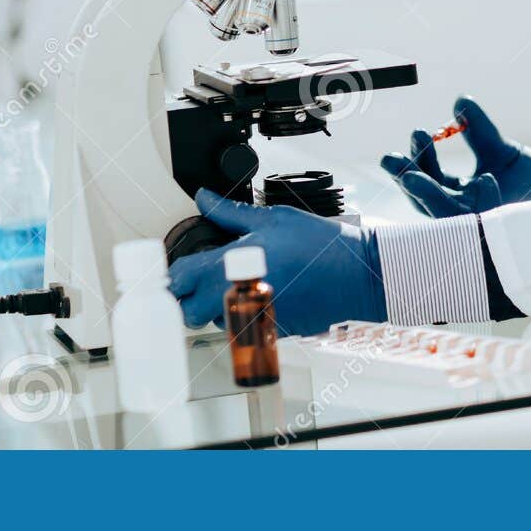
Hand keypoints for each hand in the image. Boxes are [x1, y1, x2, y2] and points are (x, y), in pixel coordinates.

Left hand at [167, 188, 385, 337]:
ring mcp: (254, 320)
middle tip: (202, 280)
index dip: (174, 274)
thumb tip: (203, 198)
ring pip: (216, 321)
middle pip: (188, 313)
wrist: (355, 275)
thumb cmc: (319, 245)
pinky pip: (245, 327)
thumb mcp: (271, 218)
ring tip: (242, 281)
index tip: (178, 269)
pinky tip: (267, 291)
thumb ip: (229, 212)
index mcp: (231, 267)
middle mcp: (237, 299)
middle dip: (189, 299)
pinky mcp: (271, 333)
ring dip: (218, 305)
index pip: (179, 279)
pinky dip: (248, 313)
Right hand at [379, 97, 530, 217]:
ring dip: (425, 196)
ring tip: (412, 176)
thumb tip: (459, 100)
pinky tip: (486, 178)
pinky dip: (476, 203)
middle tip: (391, 157)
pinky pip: (475, 225)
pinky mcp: (494, 238)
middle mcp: (463, 213)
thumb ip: (479, 129)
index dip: (420, 156)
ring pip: (441, 216)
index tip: (418, 131)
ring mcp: (476, 227)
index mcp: (463, 193)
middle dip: (406, 178)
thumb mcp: (503, 151)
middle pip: (424, 197)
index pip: (431, 176)